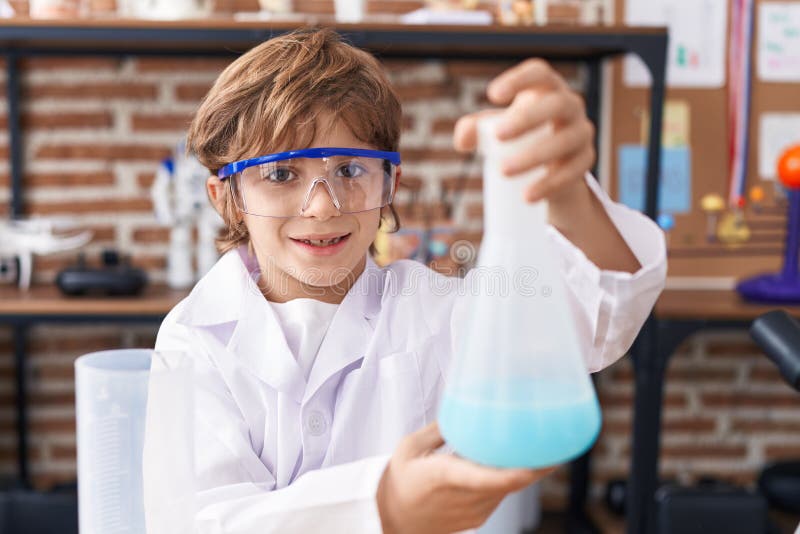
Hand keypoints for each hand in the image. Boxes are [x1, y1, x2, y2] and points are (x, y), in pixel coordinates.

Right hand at [376, 422, 555, 533]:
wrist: (392, 519)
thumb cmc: (399, 480)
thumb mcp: (410, 447)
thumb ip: (439, 429)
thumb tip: (464, 405)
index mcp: (446, 477)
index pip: (492, 478)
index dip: (523, 471)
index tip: (546, 457)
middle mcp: (465, 498)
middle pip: (511, 482)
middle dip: (536, 463)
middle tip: (557, 439)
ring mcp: (474, 511)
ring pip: (509, 488)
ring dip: (523, 468)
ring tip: (539, 443)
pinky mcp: (479, 517)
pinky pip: (502, 494)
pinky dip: (510, 477)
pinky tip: (513, 460)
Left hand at [453, 59, 595, 206]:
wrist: (550, 166)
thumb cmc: (518, 136)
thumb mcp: (495, 129)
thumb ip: (474, 129)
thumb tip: (462, 141)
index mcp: (547, 89)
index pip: (539, 73)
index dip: (519, 79)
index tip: (492, 95)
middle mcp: (570, 105)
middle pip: (556, 104)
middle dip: (527, 118)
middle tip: (497, 136)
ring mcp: (581, 132)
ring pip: (565, 140)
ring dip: (534, 156)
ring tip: (503, 171)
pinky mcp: (585, 161)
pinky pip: (572, 172)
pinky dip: (549, 184)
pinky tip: (528, 196)